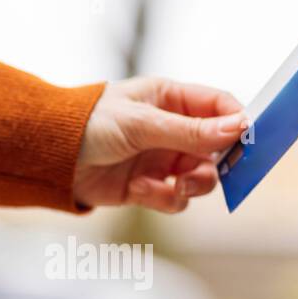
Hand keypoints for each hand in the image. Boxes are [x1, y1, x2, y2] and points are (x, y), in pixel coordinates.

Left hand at [75, 77, 246, 211]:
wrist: (49, 158)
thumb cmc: (90, 124)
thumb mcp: (143, 124)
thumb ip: (191, 131)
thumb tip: (239, 127)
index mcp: (171, 99)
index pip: (220, 107)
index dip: (237, 123)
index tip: (248, 142)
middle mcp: (172, 129)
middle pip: (217, 149)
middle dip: (215, 165)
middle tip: (202, 173)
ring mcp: (161, 159)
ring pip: (200, 178)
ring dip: (192, 186)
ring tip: (174, 186)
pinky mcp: (148, 188)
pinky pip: (174, 199)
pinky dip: (163, 199)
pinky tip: (138, 190)